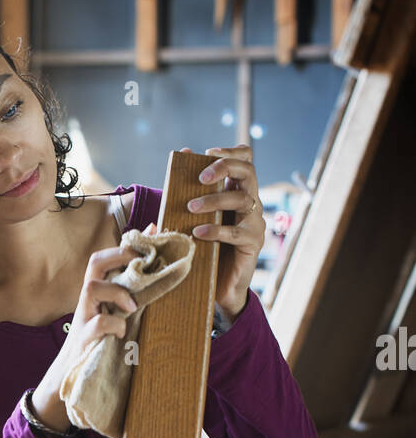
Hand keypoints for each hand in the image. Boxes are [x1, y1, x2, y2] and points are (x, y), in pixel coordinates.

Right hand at [32, 223, 157, 429]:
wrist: (74, 374)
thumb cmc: (102, 341)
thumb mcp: (118, 315)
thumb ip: (132, 295)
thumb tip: (156, 276)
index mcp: (99, 292)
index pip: (109, 257)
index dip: (130, 243)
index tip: (152, 231)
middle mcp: (88, 299)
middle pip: (95, 263)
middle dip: (118, 256)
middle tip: (139, 262)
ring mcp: (83, 317)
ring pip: (91, 287)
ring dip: (116, 292)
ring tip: (132, 307)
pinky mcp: (83, 338)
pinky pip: (96, 324)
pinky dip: (112, 325)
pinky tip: (122, 332)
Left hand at [180, 144, 264, 319]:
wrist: (217, 286)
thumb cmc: (204, 247)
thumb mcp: (193, 216)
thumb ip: (189, 189)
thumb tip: (182, 153)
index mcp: (237, 191)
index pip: (245, 159)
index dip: (230, 151)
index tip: (208, 153)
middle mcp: (250, 203)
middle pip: (248, 171)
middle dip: (225, 167)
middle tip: (202, 177)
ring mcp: (254, 222)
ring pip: (242, 199)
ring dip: (214, 200)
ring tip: (191, 207)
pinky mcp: (253, 242)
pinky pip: (237, 232)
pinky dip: (216, 230)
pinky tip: (198, 233)